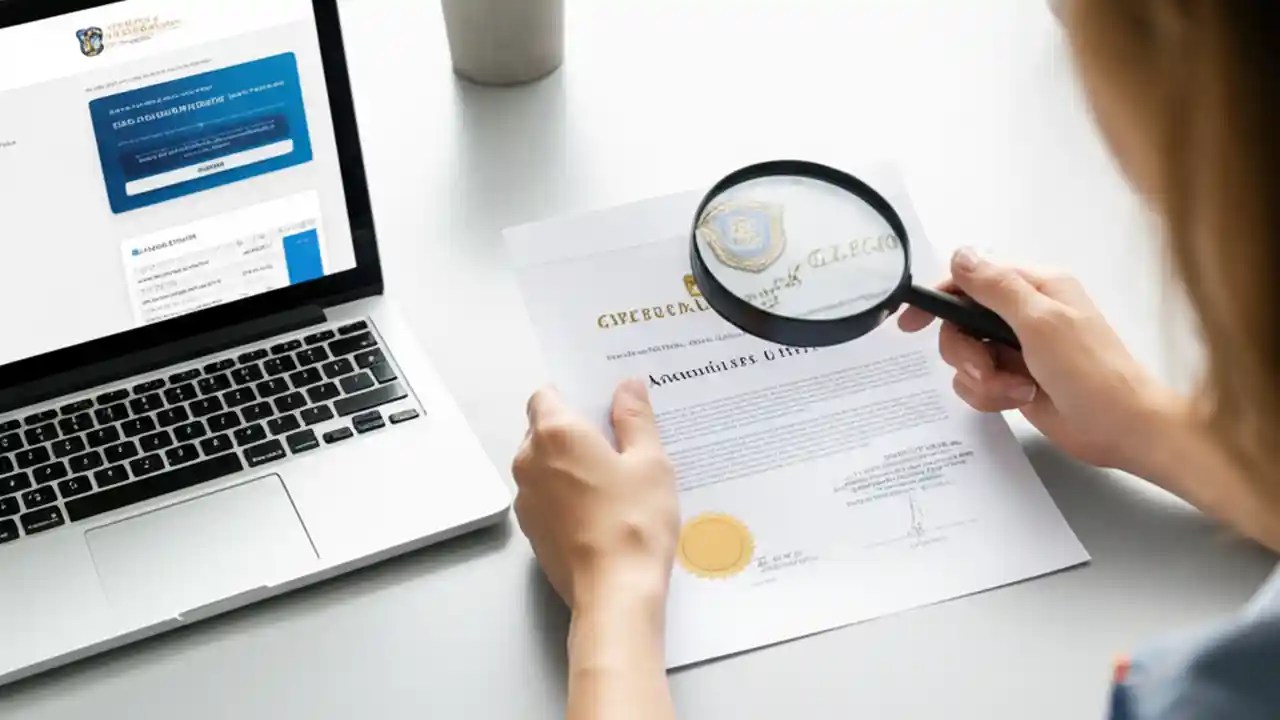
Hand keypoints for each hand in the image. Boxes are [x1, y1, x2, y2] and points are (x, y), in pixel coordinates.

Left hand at [513, 379, 678, 611]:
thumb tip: (627, 386)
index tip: (605, 408)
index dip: (574, 396)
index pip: (547, 394)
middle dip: (576, 429)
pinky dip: (565, 493)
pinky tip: (601, 511)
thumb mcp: (650, 462)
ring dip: (570, 463)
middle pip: (543, 428)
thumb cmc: (635, 520)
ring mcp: (525, 498)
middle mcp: (529, 460)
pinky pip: (546, 495)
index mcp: (555, 433)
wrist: (614, 593)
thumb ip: (635, 418)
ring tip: (615, 480)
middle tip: (619, 443)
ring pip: (543, 464)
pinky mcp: (530, 529)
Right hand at [898, 247, 1182, 476]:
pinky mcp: (1014, 380)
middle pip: (960, 323)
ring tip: (1015, 390)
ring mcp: (1017, 349)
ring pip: (965, 357)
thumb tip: (958, 254)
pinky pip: (976, 384)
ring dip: (982, 378)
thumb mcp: (1040, 322)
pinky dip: (991, 395)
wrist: (1122, 428)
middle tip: (983, 368)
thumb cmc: (1090, 370)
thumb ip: (995, 287)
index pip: (971, 279)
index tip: (911, 324)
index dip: (938, 299)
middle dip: (965, 351)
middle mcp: (1022, 314)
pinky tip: (1020, 399)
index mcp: (1035, 287)